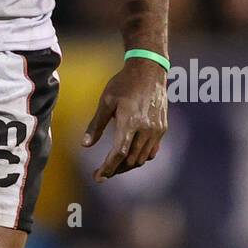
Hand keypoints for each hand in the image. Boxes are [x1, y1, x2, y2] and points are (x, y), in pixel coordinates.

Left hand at [82, 58, 167, 181]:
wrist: (149, 71)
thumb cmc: (124, 83)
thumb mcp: (106, 101)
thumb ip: (96, 125)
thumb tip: (85, 145)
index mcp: (130, 121)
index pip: (118, 153)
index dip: (107, 168)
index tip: (98, 177)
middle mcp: (146, 129)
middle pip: (130, 160)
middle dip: (115, 169)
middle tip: (102, 172)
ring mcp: (156, 130)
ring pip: (142, 158)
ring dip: (127, 165)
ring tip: (114, 166)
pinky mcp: (162, 128)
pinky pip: (152, 151)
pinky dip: (140, 157)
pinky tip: (130, 156)